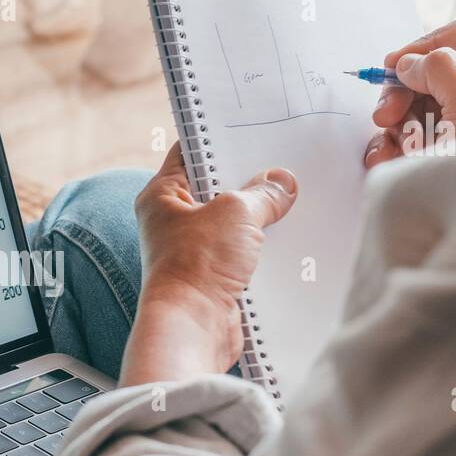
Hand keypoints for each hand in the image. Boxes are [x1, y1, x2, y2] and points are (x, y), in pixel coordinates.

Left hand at [119, 144, 297, 386]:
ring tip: (294, 196)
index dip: (218, 136)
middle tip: (284, 161)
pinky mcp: (213, 276)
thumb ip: (262, 193)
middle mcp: (172, 221)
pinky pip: (242, 251)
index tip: (251, 126)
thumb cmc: (198, 265)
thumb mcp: (236, 213)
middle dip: (249, 178)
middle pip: (215, 187)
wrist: (193, 329)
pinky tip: (291, 235)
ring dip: (260, 215)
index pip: (189, 151)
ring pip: (232, 222)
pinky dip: (263, 245)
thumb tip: (282, 183)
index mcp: (161, 195)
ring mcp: (193, 250)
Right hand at [364, 16, 455, 167]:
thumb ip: (442, 70)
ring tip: (396, 147)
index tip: (398, 65)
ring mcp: (455, 128)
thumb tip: (411, 63)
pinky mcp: (431, 153)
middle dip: (402, 90)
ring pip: (409, 103)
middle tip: (387, 113)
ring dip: (392, 123)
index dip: (428, 44)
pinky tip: (387, 159)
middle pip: (430, 68)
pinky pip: (397, 134)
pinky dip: (386, 144)